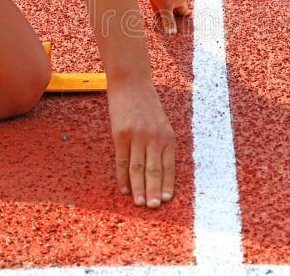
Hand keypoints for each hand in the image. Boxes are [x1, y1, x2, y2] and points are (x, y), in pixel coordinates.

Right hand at [109, 81, 175, 208]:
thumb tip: (159, 168)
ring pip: (138, 169)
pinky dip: (122, 177)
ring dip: (138, 188)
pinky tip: (124, 189)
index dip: (167, 184)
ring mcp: (137, 136)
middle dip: (154, 191)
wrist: (131, 82)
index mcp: (167, 136)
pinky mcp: (121, 134)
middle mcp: (154, 138)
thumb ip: (161, 143)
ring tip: (138, 203)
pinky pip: (122, 160)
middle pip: (154, 171)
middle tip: (153, 208)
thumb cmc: (146, 104)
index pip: (169, 166)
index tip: (166, 200)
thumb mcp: (161, 122)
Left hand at [139, 0, 191, 33]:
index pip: (184, 15)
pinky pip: (157, 7)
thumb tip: (172, 34)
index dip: (182, 23)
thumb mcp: (165, 7)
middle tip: (168, 36)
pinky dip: (155, 13)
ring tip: (159, 32)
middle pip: (174, 13)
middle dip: (171, 22)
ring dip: (161, 18)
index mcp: (181, 1)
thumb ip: (168, 21)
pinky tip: (152, 20)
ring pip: (164, 10)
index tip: (179, 34)